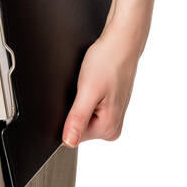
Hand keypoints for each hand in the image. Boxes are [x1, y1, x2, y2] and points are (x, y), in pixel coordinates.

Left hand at [61, 26, 140, 146]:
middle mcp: (113, 128)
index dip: (67, 116)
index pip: (73, 135)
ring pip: (82, 117)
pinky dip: (86, 97)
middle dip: (74, 108)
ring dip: (80, 101)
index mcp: (108, 129)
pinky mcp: (111, 109)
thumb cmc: (107, 61)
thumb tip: (68, 142)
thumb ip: (77, 118)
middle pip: (78, 127)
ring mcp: (113, 119)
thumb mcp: (87, 90)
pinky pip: (89, 109)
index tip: (76, 97)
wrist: (120, 43)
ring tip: (89, 86)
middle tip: (83, 88)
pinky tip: (92, 85)